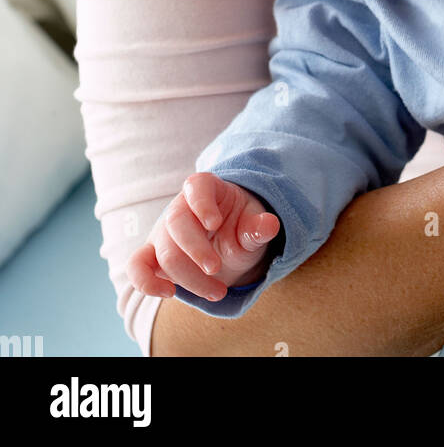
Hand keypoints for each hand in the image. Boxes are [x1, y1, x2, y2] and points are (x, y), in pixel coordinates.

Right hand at [126, 172, 281, 300]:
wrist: (229, 244)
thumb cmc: (240, 228)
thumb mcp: (252, 225)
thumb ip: (257, 226)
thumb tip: (270, 224)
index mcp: (206, 189)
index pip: (196, 187)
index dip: (201, 203)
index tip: (214, 223)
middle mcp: (180, 207)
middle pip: (177, 224)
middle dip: (196, 252)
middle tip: (217, 270)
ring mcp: (163, 231)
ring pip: (164, 252)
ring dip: (189, 277)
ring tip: (218, 291)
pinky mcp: (153, 255)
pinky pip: (137, 266)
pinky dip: (146, 281)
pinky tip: (169, 292)